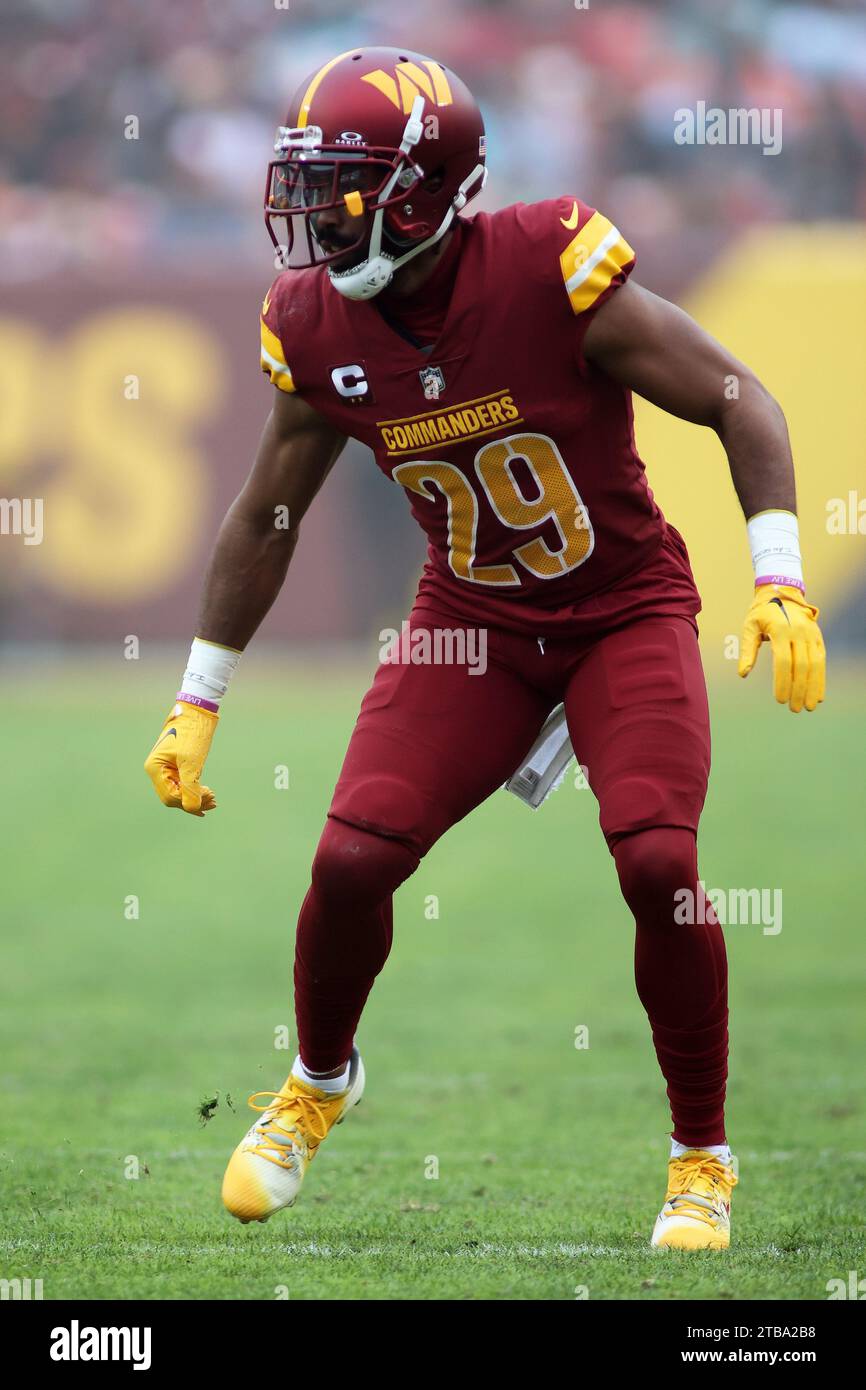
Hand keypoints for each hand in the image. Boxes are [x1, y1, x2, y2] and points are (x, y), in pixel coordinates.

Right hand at [144, 700, 218, 813]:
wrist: (197, 712)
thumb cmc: (193, 734)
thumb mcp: (192, 762)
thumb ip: (191, 786)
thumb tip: (193, 809)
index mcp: (155, 768)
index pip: (170, 796)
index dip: (189, 802)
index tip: (209, 797)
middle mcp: (156, 769)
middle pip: (173, 796)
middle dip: (193, 801)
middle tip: (214, 800)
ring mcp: (164, 767)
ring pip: (177, 791)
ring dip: (195, 797)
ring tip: (213, 799)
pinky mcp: (173, 765)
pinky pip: (181, 783)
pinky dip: (193, 790)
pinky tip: (206, 795)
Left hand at [738, 584, 825, 712]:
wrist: (781, 592)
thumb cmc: (760, 613)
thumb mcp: (749, 627)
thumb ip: (747, 650)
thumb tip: (743, 674)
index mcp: (780, 628)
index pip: (783, 661)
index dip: (782, 682)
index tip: (779, 700)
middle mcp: (799, 631)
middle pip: (801, 666)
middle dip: (798, 690)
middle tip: (794, 709)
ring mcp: (811, 634)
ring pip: (815, 665)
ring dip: (813, 688)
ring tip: (809, 707)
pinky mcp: (818, 637)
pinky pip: (822, 660)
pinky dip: (821, 678)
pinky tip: (819, 694)